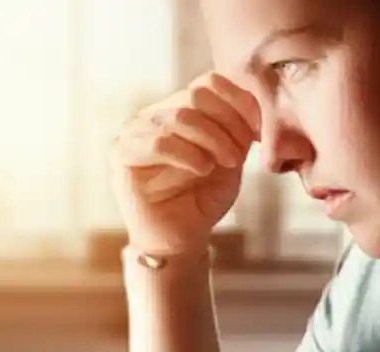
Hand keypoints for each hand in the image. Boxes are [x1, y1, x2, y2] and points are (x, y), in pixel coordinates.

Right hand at [110, 73, 260, 255]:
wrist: (180, 240)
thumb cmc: (203, 199)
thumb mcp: (230, 159)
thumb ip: (238, 131)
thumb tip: (256, 106)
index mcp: (179, 109)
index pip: (208, 83)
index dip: (238, 101)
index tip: (258, 130)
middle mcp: (155, 114)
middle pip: (195, 95)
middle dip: (227, 123)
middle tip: (239, 154)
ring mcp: (135, 132)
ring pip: (179, 116)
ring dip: (211, 140)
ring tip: (226, 163)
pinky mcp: (122, 154)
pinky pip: (159, 142)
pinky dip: (188, 154)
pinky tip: (203, 169)